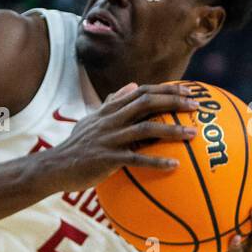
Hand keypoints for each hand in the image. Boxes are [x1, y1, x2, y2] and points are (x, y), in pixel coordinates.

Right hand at [45, 82, 198, 192]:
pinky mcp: (107, 159)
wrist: (55, 167)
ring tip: (192, 134)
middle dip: (173, 103)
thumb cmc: (76, 146)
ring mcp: (109, 139)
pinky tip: (175, 166)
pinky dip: (156, 162)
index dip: (165, 89)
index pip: (141, 92)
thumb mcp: (92, 119)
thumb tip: (133, 85)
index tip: (188, 90)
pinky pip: (136, 159)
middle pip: (146, 104)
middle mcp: (111, 121)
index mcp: (110, 111)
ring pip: (145, 130)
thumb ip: (112, 103)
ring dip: (171, 131)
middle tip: (196, 106)